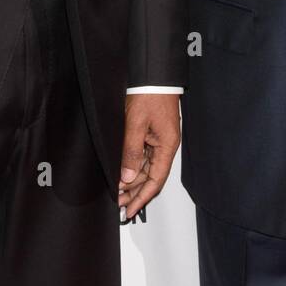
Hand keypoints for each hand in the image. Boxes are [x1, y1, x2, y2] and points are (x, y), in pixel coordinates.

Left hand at [118, 94, 180, 220]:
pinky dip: (132, 166)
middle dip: (134, 191)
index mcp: (167, 145)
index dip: (143, 197)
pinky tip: (122, 172)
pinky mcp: (152, 133)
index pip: (156, 180)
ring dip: (132, 180)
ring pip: (145, 167)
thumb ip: (131, 151)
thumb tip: (126, 176)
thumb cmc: (150, 94)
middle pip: (150, 176)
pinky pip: (143, 155)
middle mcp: (165, 145)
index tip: (131, 210)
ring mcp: (159, 139)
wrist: (153, 75)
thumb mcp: (136, 124)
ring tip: (117, 191)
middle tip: (118, 203)